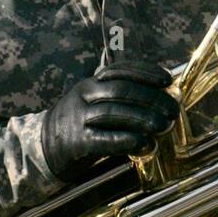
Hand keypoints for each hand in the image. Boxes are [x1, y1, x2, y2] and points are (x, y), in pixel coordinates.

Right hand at [41, 60, 178, 182]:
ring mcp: (78, 117)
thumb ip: (121, 98)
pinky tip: (143, 143)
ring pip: (113, 112)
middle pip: (120, 91)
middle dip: (151, 98)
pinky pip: (102, 138)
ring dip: (142, 118)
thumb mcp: (96, 101)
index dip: (145, 72)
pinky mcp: (76, 141)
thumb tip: (160, 98)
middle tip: (172, 110)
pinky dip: (125, 140)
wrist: (45, 146)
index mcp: (92, 82)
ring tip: (163, 126)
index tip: (167, 80)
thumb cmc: (82, 123)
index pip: (120, 70)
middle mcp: (85, 94)